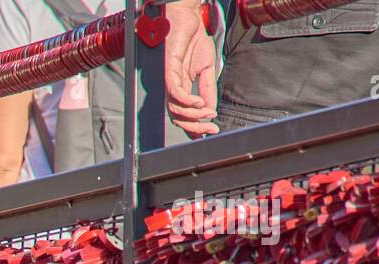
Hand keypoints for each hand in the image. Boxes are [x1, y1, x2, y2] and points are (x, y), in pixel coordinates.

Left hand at [165, 1, 219, 137]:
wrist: (190, 17)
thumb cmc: (193, 40)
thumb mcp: (207, 69)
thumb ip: (207, 90)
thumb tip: (210, 109)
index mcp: (180, 87)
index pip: (182, 113)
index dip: (193, 126)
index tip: (209, 131)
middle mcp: (171, 86)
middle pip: (175, 115)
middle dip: (193, 126)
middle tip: (209, 128)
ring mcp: (168, 78)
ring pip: (174, 107)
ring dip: (193, 115)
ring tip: (208, 113)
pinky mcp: (168, 68)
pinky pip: (174, 91)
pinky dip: (187, 101)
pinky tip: (200, 103)